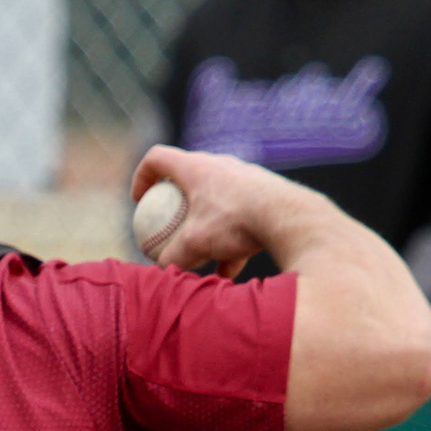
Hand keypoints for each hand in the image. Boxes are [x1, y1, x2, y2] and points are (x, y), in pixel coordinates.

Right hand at [131, 144, 294, 279]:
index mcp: (196, 168)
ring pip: (215, 203)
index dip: (142, 177)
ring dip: (204, 228)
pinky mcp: (265, 197)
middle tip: (169, 227)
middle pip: (188, 180)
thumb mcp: (195, 244)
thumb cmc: (236, 222)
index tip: (141, 201)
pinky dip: (229, 243)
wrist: (290, 218)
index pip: (157, 158)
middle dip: (175, 204)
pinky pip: (239, 218)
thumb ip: (172, 257)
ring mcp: (245, 180)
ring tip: (201, 258)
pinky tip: (229, 272)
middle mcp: (221, 167)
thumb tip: (160, 271)